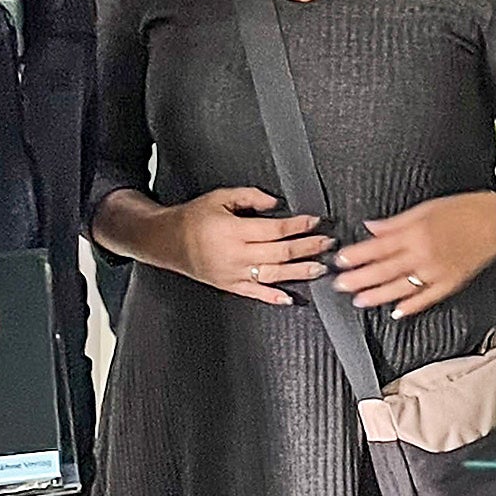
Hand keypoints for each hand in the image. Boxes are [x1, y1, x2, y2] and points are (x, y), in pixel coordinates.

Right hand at [170, 185, 330, 304]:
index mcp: (234, 231)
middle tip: (328, 244)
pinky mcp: (230, 286)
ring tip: (320, 268)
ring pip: (274, 275)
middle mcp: (236, 254)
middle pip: (280, 253)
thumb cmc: (193, 218)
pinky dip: (274, 297)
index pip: (275, 229)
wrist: (167, 242)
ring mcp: (234, 273)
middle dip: (308, 248)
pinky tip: (290, 298)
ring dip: (300, 272)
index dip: (299, 226)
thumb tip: (276, 202)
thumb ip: (250, 197)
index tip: (315, 221)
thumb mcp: (220, 197)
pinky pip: (255, 294)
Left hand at [334, 192, 495, 311]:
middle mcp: (424, 254)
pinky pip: (427, 298)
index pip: (378, 247)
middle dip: (359, 278)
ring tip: (360, 300)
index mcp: (416, 233)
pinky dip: (411, 306)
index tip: (340, 260)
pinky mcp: (451, 282)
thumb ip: (396, 222)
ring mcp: (437, 272)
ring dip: (378, 295)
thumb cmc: (466, 210)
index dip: (356, 255)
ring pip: (401, 287)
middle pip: (384, 270)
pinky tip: (397, 312)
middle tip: (340, 285)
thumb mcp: (427, 207)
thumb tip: (371, 228)